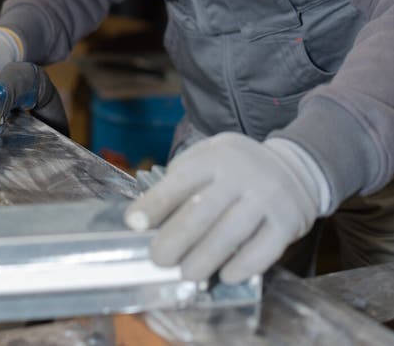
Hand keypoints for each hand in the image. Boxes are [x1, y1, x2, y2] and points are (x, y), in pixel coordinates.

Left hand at [124, 132, 325, 283]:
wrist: (295, 168)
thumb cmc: (239, 168)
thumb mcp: (211, 155)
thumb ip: (182, 177)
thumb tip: (149, 214)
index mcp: (217, 156)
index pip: (181, 180)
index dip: (156, 203)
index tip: (134, 223)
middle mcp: (242, 175)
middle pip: (202, 211)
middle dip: (175, 239)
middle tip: (158, 259)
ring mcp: (267, 198)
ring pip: (230, 235)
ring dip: (204, 259)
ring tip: (186, 273)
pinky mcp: (287, 222)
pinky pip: (262, 251)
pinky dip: (241, 267)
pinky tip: (225, 274)